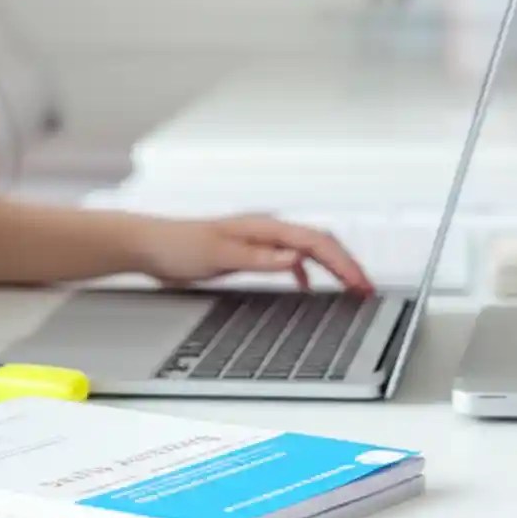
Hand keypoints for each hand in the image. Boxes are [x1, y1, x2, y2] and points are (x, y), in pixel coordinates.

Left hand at [132, 215, 372, 293]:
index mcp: (264, 228)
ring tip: (350, 287)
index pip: (316, 242)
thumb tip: (295, 259)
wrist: (150, 245)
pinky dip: (306, 271)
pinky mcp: (250, 252)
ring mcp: (259, 240)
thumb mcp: (219, 254)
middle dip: (347, 264)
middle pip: (319, 243)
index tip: (360, 284)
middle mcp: (266, 230)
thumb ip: (258, 258)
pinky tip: (308, 286)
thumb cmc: (178, 246)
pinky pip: (289, 259)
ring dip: (332, 267)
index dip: (343, 263)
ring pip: (307, 250)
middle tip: (367, 289)